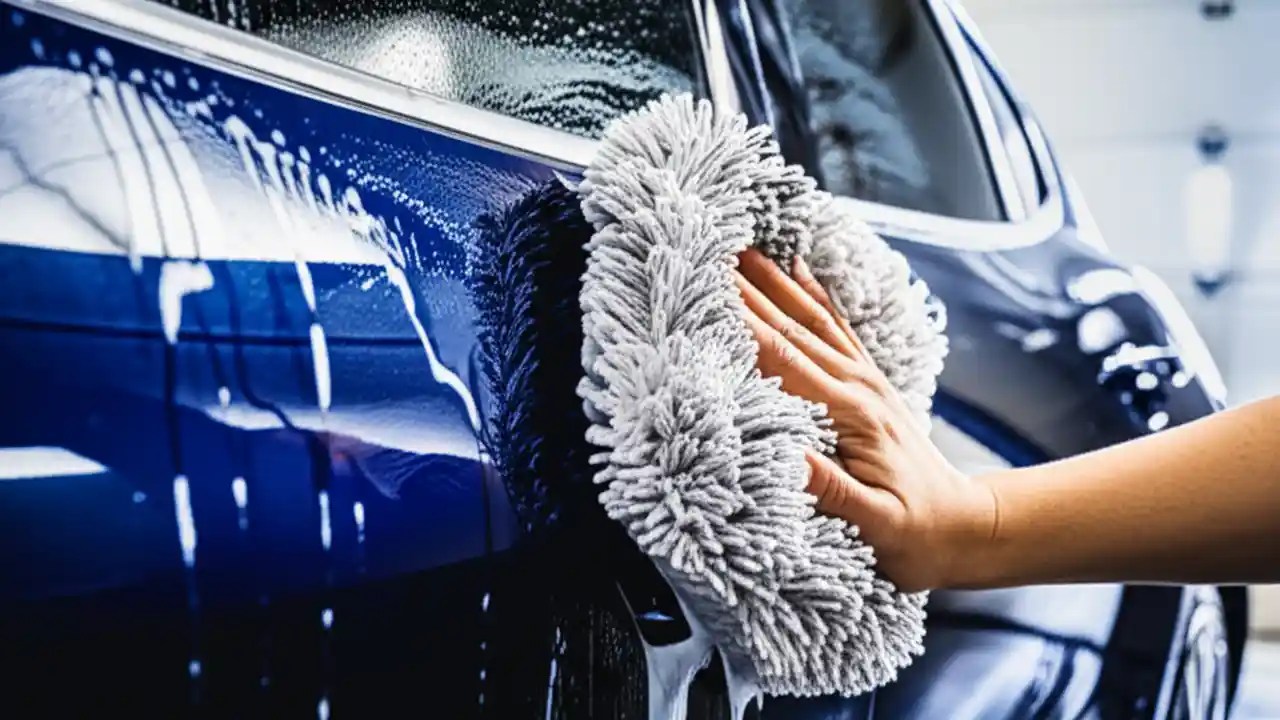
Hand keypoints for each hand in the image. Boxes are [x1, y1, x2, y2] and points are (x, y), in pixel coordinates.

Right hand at [735, 249, 998, 591]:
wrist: (966, 527)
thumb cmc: (917, 534)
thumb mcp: (877, 525)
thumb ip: (833, 491)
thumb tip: (784, 457)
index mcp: (851, 414)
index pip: (784, 359)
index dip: (743, 324)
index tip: (708, 291)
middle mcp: (857, 385)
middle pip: (791, 326)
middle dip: (746, 288)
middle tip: (708, 248)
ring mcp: (864, 379)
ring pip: (811, 316)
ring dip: (773, 280)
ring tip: (739, 242)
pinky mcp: (867, 382)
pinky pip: (835, 326)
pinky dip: (811, 292)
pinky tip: (794, 265)